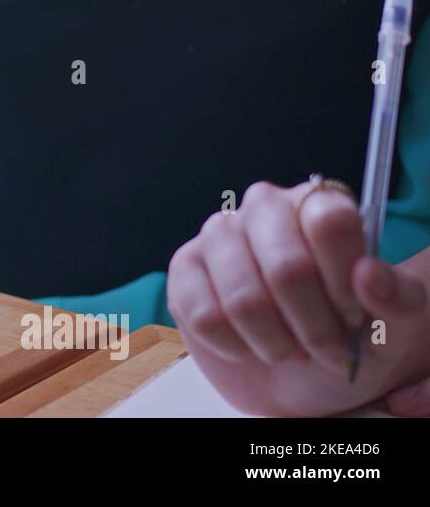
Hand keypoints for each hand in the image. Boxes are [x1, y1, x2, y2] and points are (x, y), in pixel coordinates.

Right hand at [167, 179, 429, 415]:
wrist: (296, 376)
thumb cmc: (344, 340)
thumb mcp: (391, 327)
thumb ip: (398, 298)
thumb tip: (369, 275)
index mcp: (320, 205)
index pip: (329, 221)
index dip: (344, 282)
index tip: (355, 318)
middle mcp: (265, 208)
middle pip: (287, 268)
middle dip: (312, 327)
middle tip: (326, 350)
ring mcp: (218, 235)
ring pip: (243, 298)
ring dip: (273, 342)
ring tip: (287, 348)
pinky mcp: (184, 268)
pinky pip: (204, 315)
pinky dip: (234, 346)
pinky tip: (247, 345)